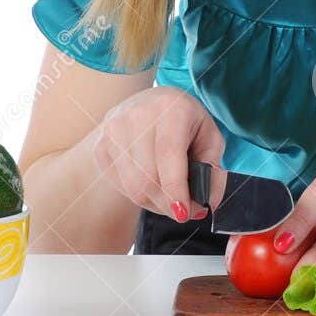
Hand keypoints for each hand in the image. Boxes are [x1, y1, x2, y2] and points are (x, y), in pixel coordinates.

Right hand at [88, 86, 225, 222]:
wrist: (152, 102)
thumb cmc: (186, 122)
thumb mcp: (210, 137)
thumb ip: (213, 170)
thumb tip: (208, 203)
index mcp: (170, 109)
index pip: (168, 155)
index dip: (175, 189)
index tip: (185, 213)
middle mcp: (137, 116)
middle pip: (149, 178)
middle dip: (169, 203)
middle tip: (185, 210)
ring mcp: (114, 131)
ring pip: (134, 187)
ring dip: (156, 203)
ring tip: (170, 197)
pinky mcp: (101, 147)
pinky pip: (121, 186)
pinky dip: (140, 195)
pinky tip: (153, 185)